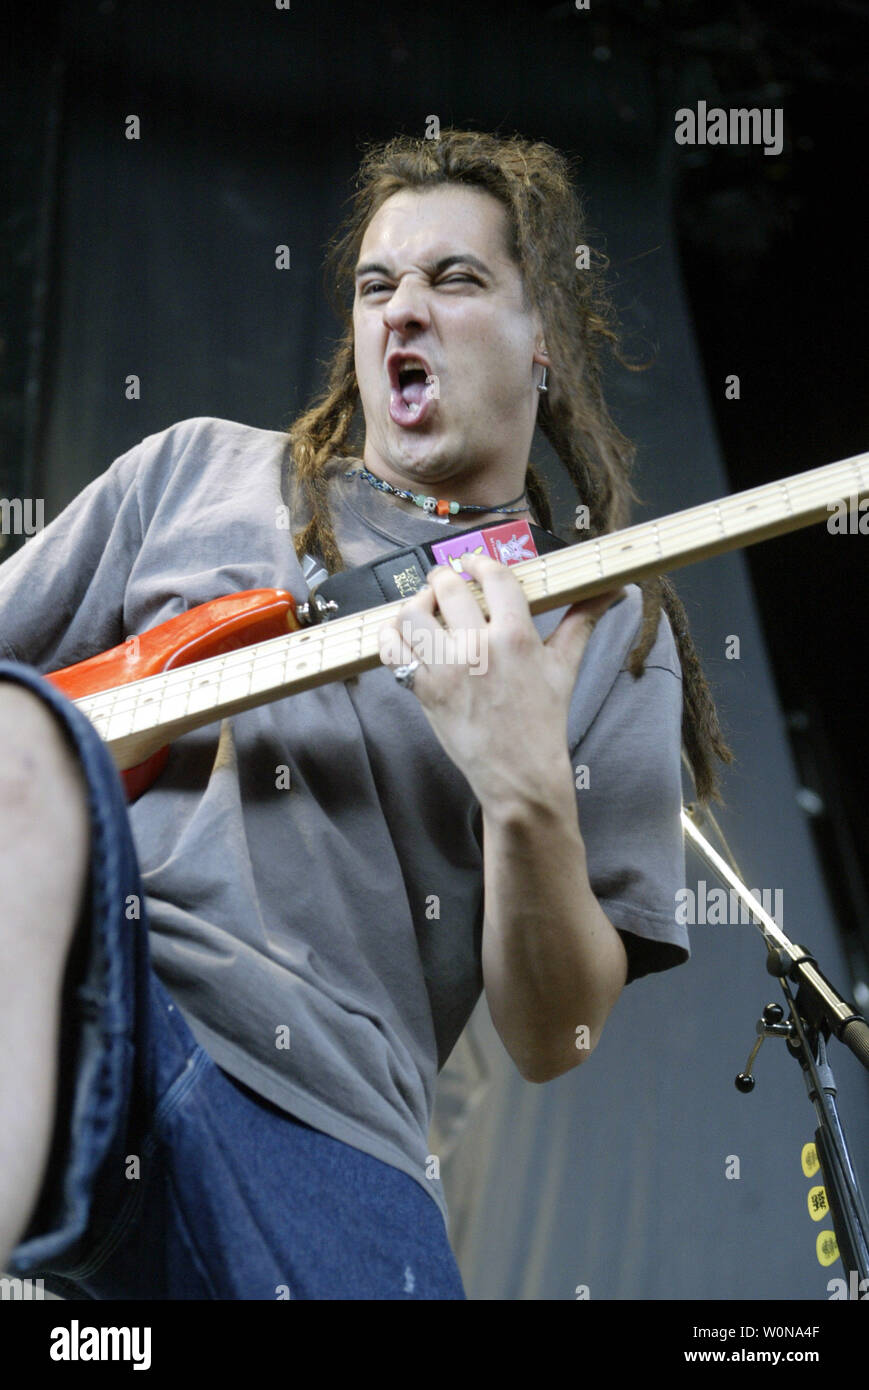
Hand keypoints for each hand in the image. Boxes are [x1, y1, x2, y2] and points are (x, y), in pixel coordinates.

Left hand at [378, 550, 623, 810]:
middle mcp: (478, 648)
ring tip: (424, 608)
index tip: (473, 563)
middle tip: (443, 581)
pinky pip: (393, 650)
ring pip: (413, 614)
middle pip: (446, 587)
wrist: (518, 772)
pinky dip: (392, 637)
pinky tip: (405, 635)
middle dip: (443, 577)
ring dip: (416, 604)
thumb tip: (614, 589)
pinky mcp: (425, 689)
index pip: (492, 576)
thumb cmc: (543, 719)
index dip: (479, 562)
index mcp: (515, 636)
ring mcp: (447, 669)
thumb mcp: (564, 666)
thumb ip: (582, 620)